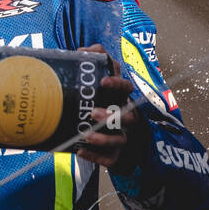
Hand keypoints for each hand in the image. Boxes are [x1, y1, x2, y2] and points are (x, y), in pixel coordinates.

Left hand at [74, 43, 146, 169]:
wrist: (116, 139)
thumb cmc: (105, 105)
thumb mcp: (102, 86)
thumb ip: (94, 64)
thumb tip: (81, 50)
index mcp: (122, 99)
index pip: (126, 89)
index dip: (118, 84)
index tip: (104, 80)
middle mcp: (127, 118)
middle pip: (128, 116)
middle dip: (113, 115)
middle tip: (93, 112)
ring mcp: (124, 137)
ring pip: (120, 139)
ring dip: (103, 137)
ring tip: (85, 134)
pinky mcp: (117, 156)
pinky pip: (110, 159)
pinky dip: (96, 157)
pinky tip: (80, 152)